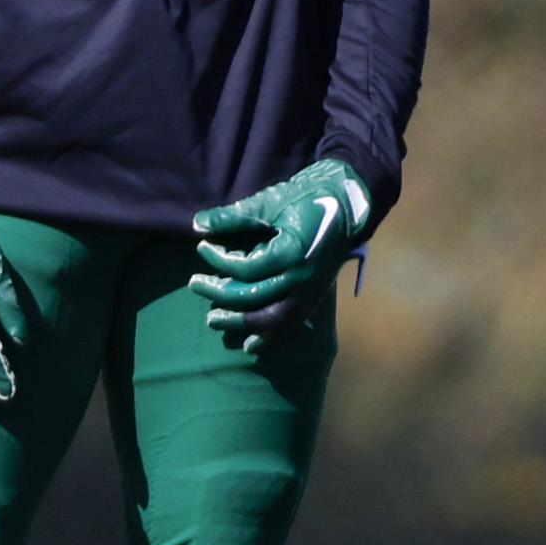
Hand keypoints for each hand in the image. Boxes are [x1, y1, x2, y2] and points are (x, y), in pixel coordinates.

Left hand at [191, 158, 377, 344]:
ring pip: (271, 319)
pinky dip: (270, 337)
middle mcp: (303, 279)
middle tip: (195, 284)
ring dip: (240, 322)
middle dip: (219, 292)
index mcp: (292, 253)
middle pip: (252, 297)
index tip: (202, 247)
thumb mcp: (271, 202)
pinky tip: (250, 346)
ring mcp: (311, 291)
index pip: (244, 268)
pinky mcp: (316, 296)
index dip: (217, 260)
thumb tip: (198, 224)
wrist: (350, 205)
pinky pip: (292, 324)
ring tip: (213, 319)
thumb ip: (234, 216)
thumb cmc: (309, 198)